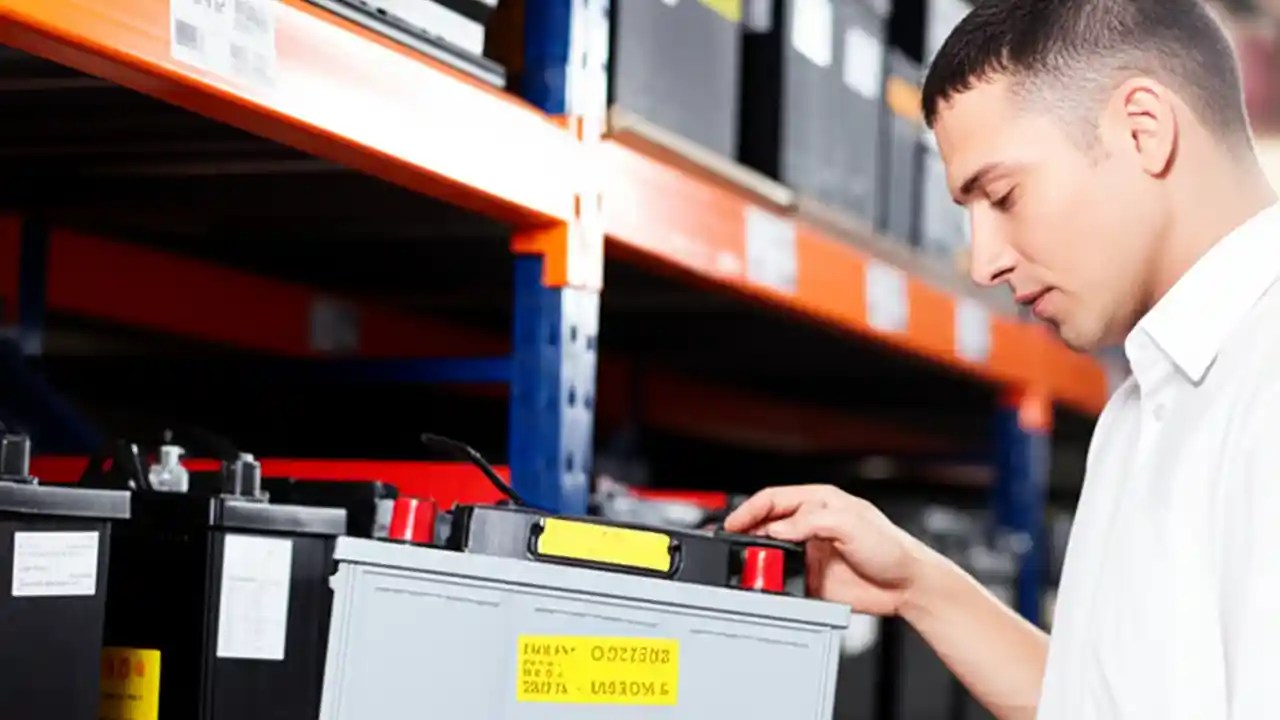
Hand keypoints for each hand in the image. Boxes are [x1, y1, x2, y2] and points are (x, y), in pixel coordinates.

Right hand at [725, 485, 931, 616]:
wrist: (908, 586)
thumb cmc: (891, 548)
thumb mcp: (851, 524)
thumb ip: (811, 521)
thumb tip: (778, 528)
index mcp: (819, 502)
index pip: (774, 499)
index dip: (750, 510)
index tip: (734, 523)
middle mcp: (811, 525)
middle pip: (768, 525)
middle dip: (749, 534)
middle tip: (736, 547)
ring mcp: (810, 552)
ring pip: (772, 553)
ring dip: (760, 560)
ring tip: (752, 568)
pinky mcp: (812, 579)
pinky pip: (784, 580)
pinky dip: (773, 583)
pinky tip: (770, 585)